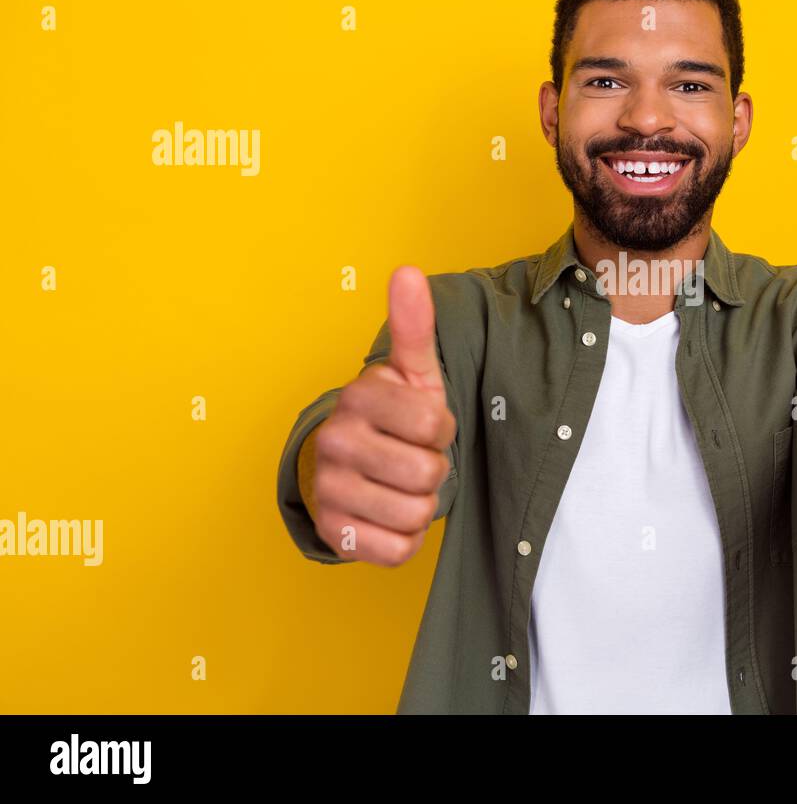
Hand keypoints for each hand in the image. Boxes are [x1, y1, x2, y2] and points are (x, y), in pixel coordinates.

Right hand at [311, 266, 457, 565]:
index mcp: (359, 397)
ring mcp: (330, 490)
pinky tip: (389, 515)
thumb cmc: (394, 418)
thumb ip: (413, 326)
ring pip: (416, 513)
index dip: (441, 430)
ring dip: (422, 505)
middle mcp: (335, 441)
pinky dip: (407, 538)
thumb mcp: (411, 373)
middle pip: (428, 473)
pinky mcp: (334, 534)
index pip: (434, 425)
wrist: (354, 469)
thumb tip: (407, 272)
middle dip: (433, 470)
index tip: (423, 426)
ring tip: (401, 485)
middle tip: (411, 458)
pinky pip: (399, 549)